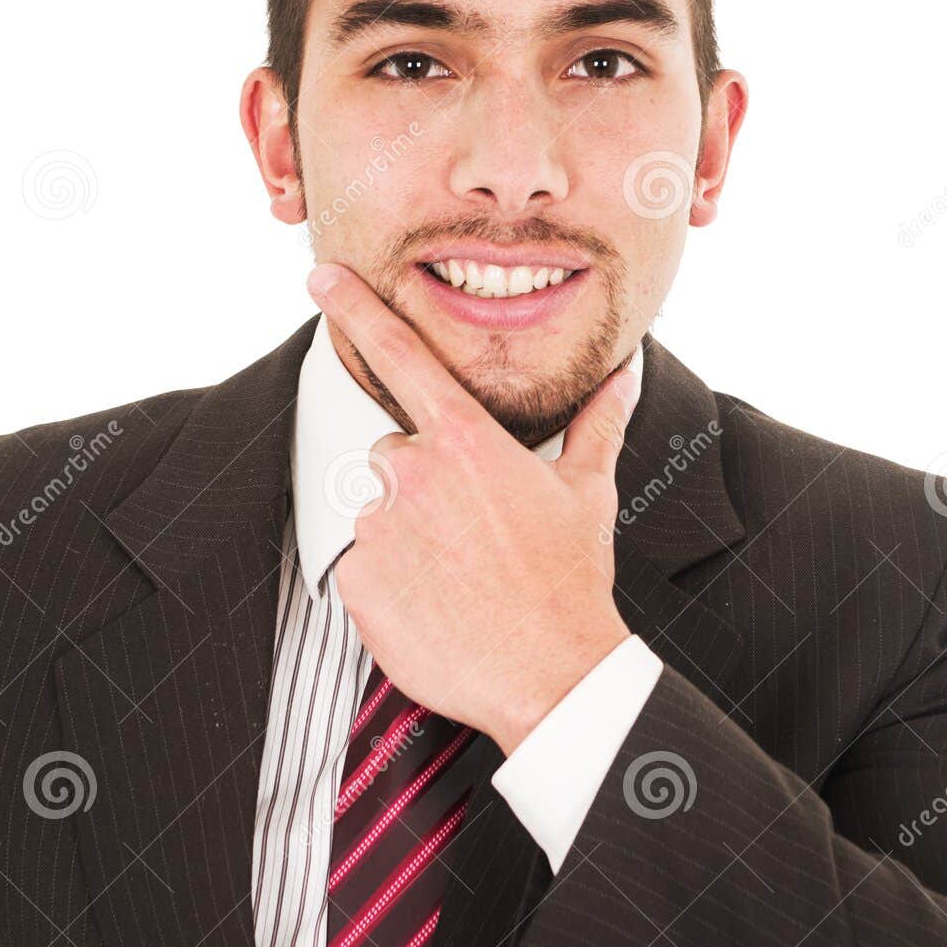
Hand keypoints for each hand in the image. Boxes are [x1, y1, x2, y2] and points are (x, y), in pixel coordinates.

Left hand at [306, 263, 638, 754]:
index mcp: (465, 440)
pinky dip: (389, 581)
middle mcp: (412, 472)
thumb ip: (597, 422)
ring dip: (407, 534)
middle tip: (470, 531)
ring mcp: (378, 527)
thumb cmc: (569, 580)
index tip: (321, 275)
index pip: (399, 353)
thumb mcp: (586, 491)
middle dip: (422, 484)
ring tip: (457, 573)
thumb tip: (625, 373)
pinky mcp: (355, 580)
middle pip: (394, 455)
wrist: (549, 672)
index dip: (354, 306)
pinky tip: (433, 602)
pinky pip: (361, 565)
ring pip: (378, 512)